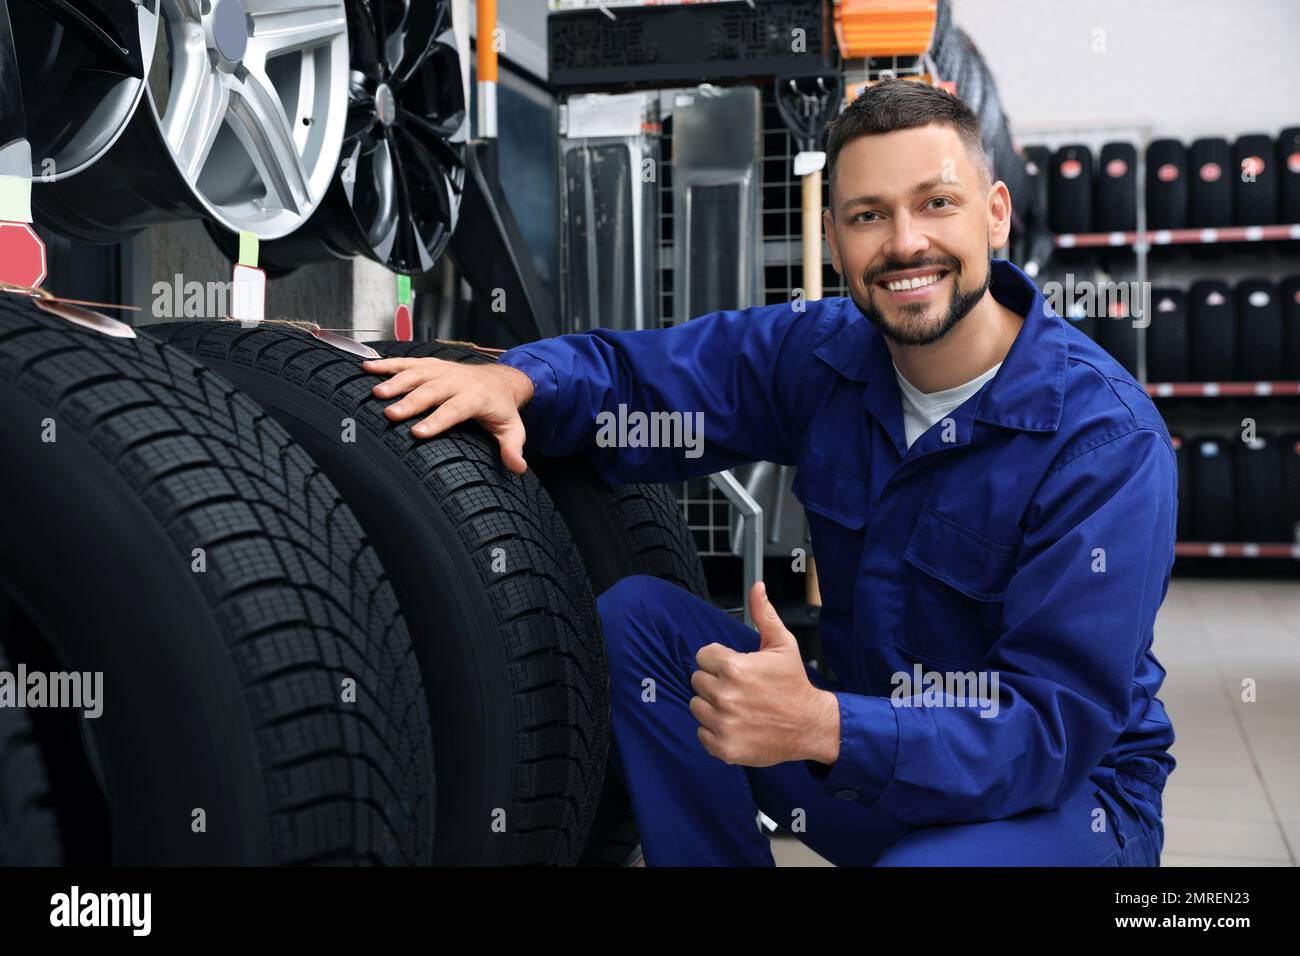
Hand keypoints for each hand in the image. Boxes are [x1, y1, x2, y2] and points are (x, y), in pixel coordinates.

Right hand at [361, 356, 534, 474]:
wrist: (500, 379)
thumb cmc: (501, 408)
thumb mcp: (512, 429)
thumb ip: (512, 448)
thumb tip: (517, 467)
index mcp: (476, 397)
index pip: (455, 409)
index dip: (437, 420)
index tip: (417, 432)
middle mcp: (458, 381)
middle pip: (432, 391)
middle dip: (411, 402)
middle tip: (391, 415)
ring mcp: (443, 370)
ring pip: (418, 374)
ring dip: (396, 381)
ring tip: (376, 393)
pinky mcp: (431, 365)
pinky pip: (408, 362)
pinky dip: (388, 364)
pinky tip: (367, 367)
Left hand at [690, 581, 840, 767]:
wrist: (811, 725)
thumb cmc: (794, 684)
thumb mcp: (782, 644)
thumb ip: (763, 614)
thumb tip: (757, 587)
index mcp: (735, 668)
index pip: (702, 656)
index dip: (718, 660)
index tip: (734, 667)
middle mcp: (725, 696)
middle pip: (697, 680)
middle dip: (714, 681)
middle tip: (738, 687)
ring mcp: (723, 723)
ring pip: (696, 706)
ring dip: (712, 706)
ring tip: (736, 705)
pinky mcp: (724, 747)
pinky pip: (701, 733)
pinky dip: (714, 731)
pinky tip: (735, 724)